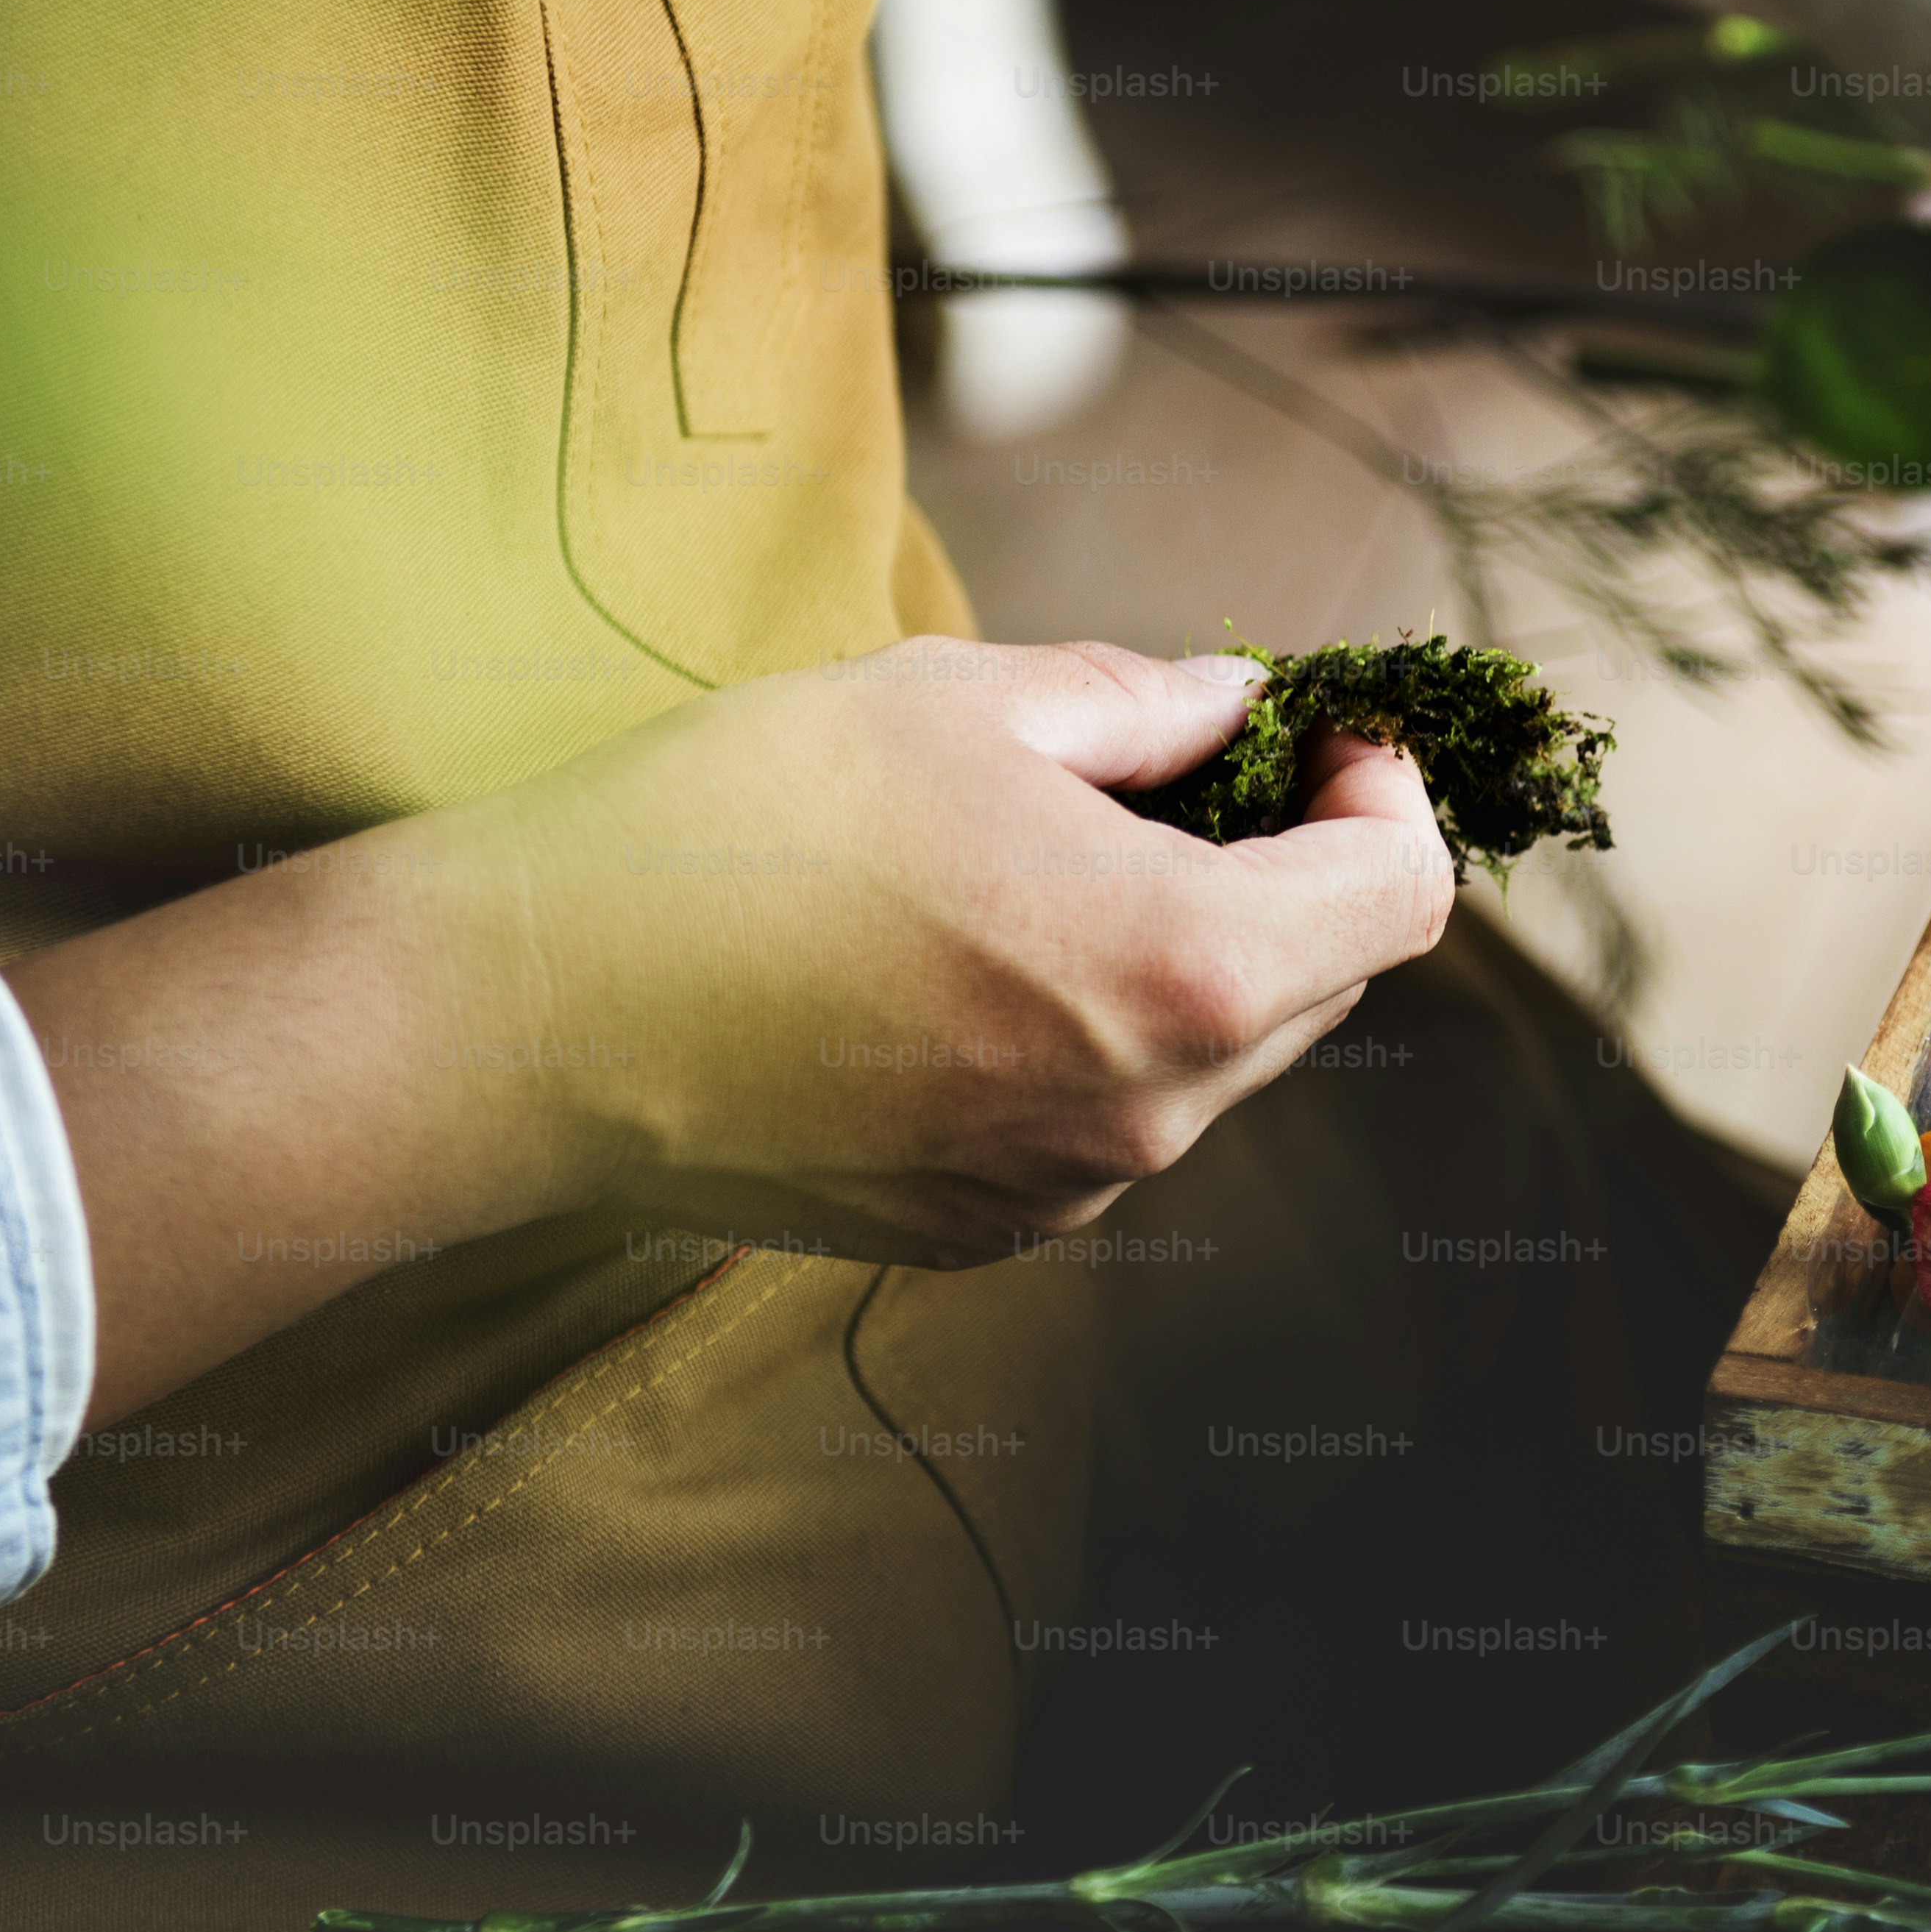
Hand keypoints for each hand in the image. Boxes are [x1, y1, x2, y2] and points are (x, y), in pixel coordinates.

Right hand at [8, 642, 1452, 1420]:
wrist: (533, 1020)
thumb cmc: (737, 831)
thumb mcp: (956, 703)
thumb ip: (1137, 708)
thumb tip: (1232, 707)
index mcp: (1180, 970)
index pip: (1397, 898)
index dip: (1384, 798)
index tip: (1327, 736)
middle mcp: (1149, 1113)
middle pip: (1319, 982)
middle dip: (1292, 870)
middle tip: (1200, 771)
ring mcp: (1065, 1190)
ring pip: (1212, 1058)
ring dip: (1189, 951)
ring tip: (1068, 854)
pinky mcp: (978, 1228)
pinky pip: (1103, 1121)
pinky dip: (1092, 1031)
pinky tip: (977, 956)